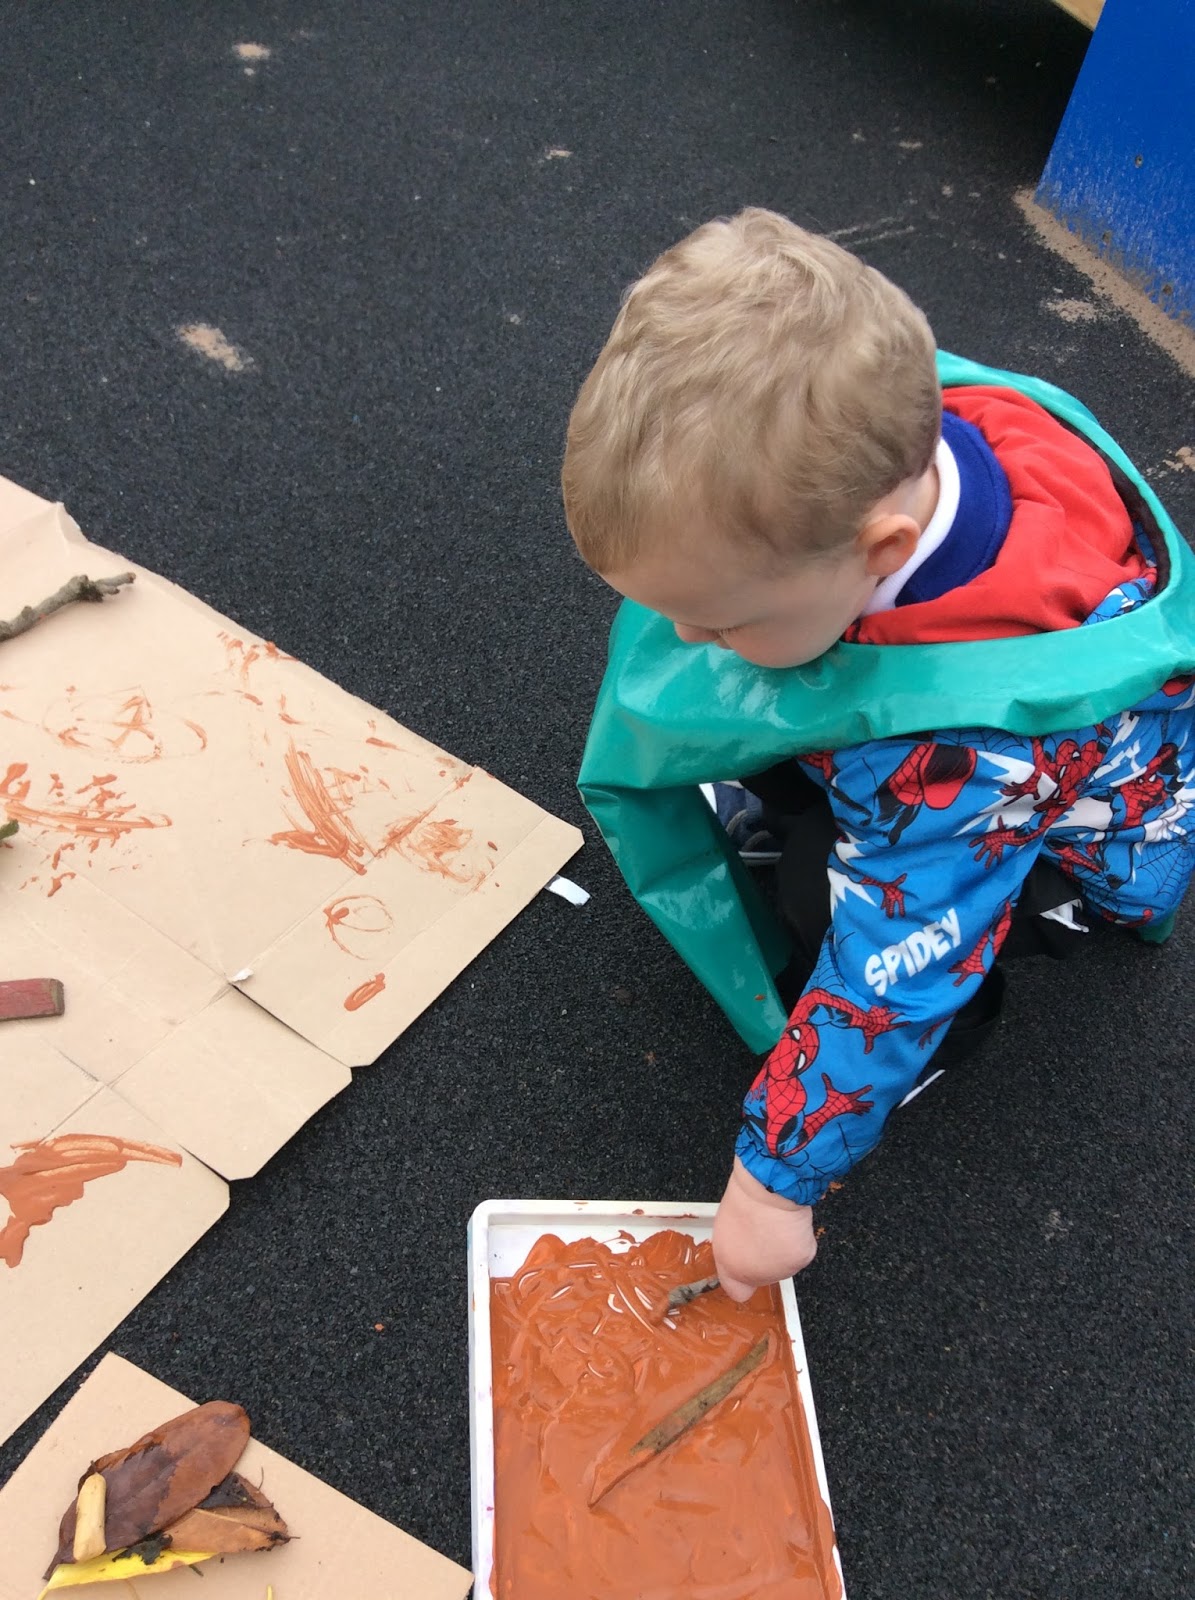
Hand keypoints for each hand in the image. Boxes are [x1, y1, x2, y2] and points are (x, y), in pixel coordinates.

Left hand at [713, 1158, 816, 1300]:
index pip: (738, 1292)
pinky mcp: (800, 1260)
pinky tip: (790, 1226)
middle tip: (761, 1234)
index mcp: (731, 1268)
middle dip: (765, 1259)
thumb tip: (741, 1254)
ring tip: (774, 1225)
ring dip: (783, 1249)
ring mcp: (780, 1270)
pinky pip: (801, 1252)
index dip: (744, 1280)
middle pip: (764, 1276)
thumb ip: (733, 1252)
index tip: (746, 1268)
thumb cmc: (745, 1201)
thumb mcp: (724, 1230)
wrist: (768, 1189)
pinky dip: (799, 1241)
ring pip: (785, 1264)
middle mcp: (756, 1276)